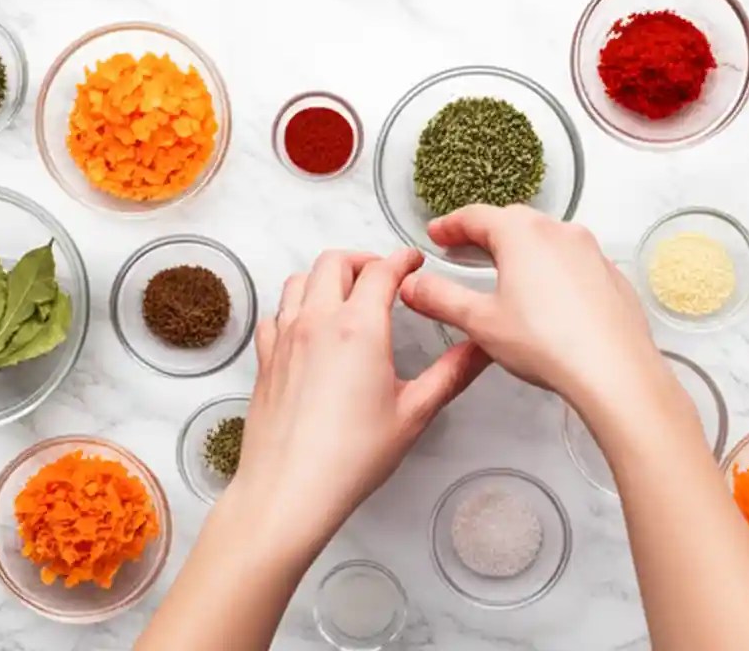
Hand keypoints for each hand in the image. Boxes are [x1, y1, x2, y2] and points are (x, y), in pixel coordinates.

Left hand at [230, 248, 490, 550]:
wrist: (290, 490)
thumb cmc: (351, 458)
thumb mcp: (414, 414)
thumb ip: (451, 374)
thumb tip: (482, 348)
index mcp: (358, 327)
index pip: (382, 270)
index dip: (401, 259)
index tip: (413, 261)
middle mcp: (317, 321)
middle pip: (335, 262)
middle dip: (363, 260)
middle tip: (383, 276)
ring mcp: (285, 338)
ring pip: (300, 281)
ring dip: (326, 278)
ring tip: (347, 295)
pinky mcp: (266, 359)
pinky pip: (277, 314)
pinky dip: (295, 306)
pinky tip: (308, 327)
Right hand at [399, 205, 661, 408]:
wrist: (615, 370)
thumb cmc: (548, 343)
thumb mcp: (481, 322)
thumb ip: (441, 299)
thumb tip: (414, 285)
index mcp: (522, 234)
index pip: (476, 216)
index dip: (450, 224)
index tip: (437, 233)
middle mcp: (559, 232)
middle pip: (513, 221)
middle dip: (484, 232)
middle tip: (462, 247)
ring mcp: (590, 252)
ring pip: (546, 239)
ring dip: (520, 248)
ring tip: (503, 269)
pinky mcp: (610, 275)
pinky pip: (573, 261)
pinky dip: (551, 268)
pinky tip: (545, 296)